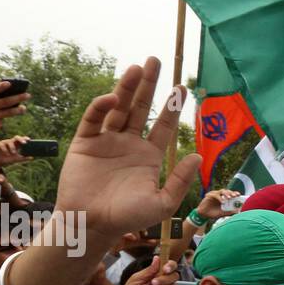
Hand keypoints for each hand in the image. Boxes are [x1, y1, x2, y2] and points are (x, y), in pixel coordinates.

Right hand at [0, 81, 29, 146]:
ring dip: (18, 110)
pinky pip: (1, 119)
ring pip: (8, 113)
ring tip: (24, 107)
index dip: (0, 87)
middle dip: (18, 98)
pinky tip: (8, 114)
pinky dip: (4, 116)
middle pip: (6, 102)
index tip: (9, 83)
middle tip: (28, 95)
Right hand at [0, 135, 32, 170]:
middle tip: (24, 143)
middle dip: (20, 139)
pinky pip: (1, 144)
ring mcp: (4, 142)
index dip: (25, 138)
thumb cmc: (8, 159)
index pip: (21, 139)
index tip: (29, 140)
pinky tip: (6, 153)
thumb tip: (32, 157)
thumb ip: (23, 158)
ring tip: (13, 153)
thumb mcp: (17, 159)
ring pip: (9, 142)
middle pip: (16, 137)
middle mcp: (10, 142)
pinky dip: (4, 149)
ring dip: (12, 147)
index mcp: (16, 145)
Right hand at [53, 58, 201, 244]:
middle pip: (141, 107)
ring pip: (118, 108)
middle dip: (149, 85)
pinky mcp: (85, 142)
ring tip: (138, 67)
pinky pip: (94, 119)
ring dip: (127, 87)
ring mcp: (107, 141)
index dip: (172, 107)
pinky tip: (113, 98)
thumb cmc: (128, 218)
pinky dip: (102, 106)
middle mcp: (128, 143)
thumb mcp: (163, 202)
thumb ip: (180, 180)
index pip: (162, 125)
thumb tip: (198, 156)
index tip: (182, 88)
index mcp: (148, 156)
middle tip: (156, 60)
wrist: (92, 224)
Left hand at [112, 255, 177, 284]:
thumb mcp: (137, 279)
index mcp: (157, 273)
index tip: (165, 269)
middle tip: (152, 283)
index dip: (171, 266)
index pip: (170, 266)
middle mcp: (164, 281)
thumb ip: (148, 270)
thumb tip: (157, 258)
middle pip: (175, 276)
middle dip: (164, 280)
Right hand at [197, 188, 240, 219]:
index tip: (239, 195)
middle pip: (227, 191)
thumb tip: (238, 212)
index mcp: (224, 198)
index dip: (235, 193)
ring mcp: (215, 194)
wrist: (204, 215)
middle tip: (235, 196)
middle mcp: (220, 195)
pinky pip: (215, 195)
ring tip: (229, 198)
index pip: (230, 194)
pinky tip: (222, 202)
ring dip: (226, 194)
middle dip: (231, 193)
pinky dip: (220, 198)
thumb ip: (229, 212)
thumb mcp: (223, 213)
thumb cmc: (214, 213)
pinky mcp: (209, 195)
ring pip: (222, 191)